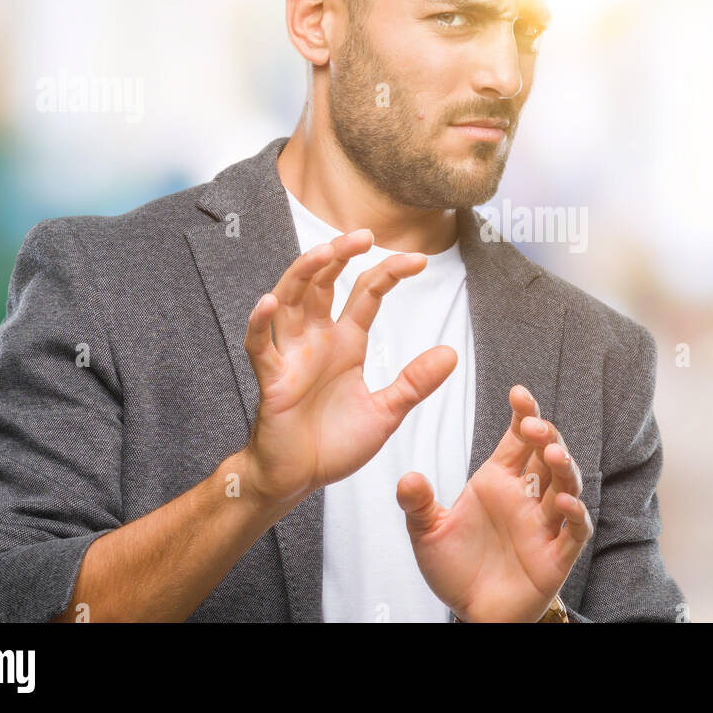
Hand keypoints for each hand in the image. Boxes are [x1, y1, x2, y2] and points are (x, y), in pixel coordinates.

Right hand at [240, 229, 457, 507]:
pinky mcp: (271, 381)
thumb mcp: (386, 411)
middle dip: (339, 254)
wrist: (299, 478)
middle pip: (322, 282)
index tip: (420, 261)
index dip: (389, 273)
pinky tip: (269, 303)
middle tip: (364, 234)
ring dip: (303, 274)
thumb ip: (414, 382)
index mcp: (346, 342)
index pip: (366, 293)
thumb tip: (451, 353)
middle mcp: (316, 340)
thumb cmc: (334, 443)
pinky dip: (260, 324)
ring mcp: (291, 356)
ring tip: (324, 252)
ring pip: (289, 301)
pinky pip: (260, 346)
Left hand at [396, 384, 592, 621]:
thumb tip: (407, 478)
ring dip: (564, 466)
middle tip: (532, 425)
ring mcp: (544, 524)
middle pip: (546, 454)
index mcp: (497, 482)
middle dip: (545, 434)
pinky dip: (575, 514)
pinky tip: (564, 502)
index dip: (523, 414)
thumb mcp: (427, 534)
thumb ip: (418, 505)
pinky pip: (575, 529)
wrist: (471, 613)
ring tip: (552, 452)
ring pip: (566, 485)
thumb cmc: (456, 569)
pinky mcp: (557, 554)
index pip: (516, 439)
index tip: (518, 393)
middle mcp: (524, 497)